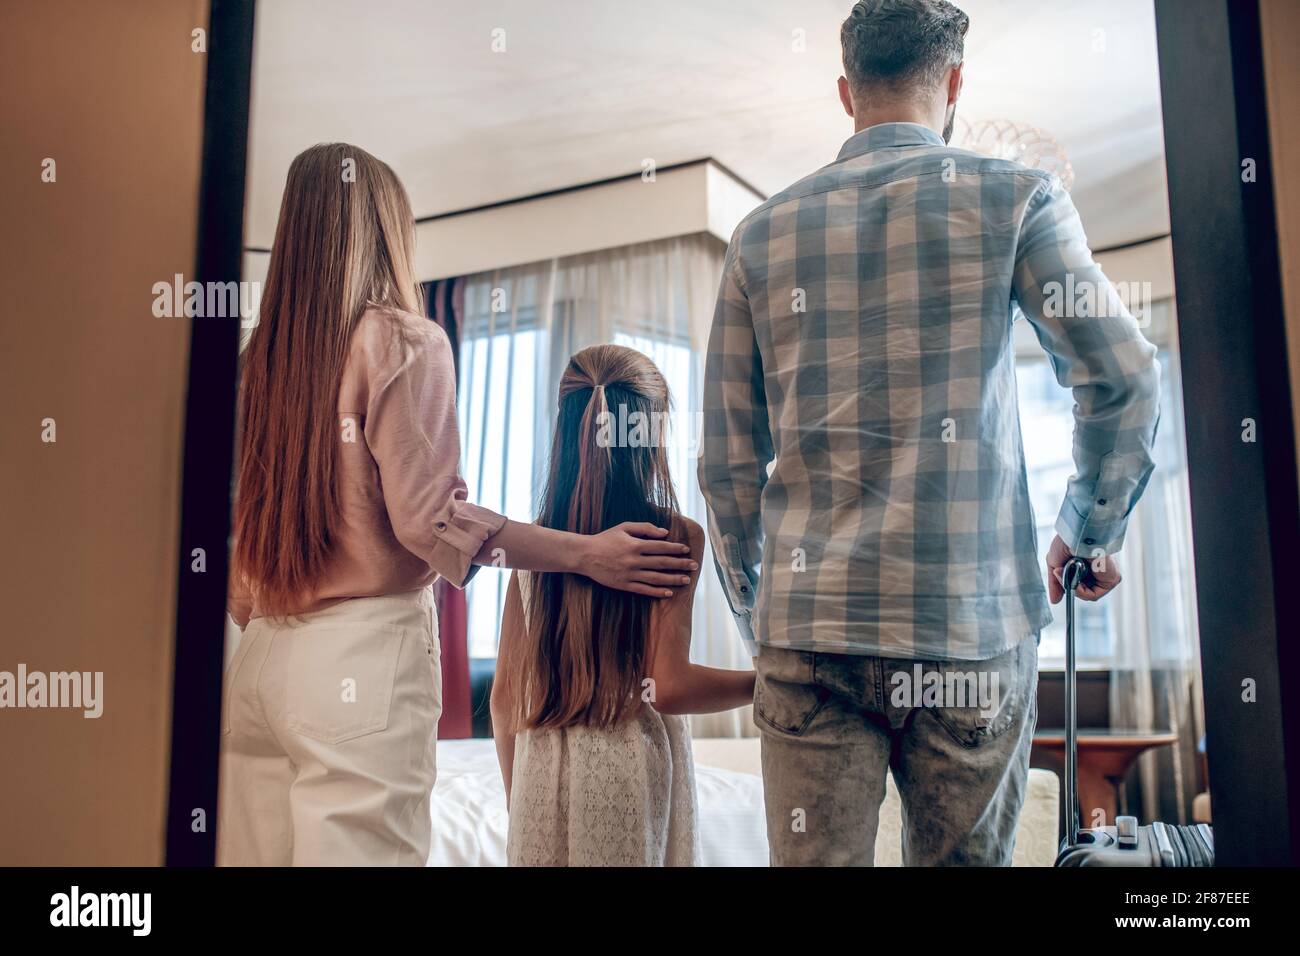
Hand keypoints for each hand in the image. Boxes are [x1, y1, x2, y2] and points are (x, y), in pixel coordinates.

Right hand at [582, 522, 697, 597]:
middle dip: (680, 564)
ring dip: (673, 579)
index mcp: (635, 545)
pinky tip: (669, 593)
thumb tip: (665, 533)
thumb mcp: (624, 527)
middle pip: (662, 563)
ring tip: (686, 580)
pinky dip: (657, 591)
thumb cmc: (605, 539)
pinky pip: (644, 590)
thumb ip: (645, 528)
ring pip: (656, 578)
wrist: (585, 555)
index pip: (661, 547)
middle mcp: (634, 560)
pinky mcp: (623, 585)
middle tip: (694, 566)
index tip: (687, 550)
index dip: (675, 548)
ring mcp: (629, 574)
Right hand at [1046, 534, 1120, 603]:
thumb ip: (1055, 583)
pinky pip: (1094, 595)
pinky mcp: (1112, 579)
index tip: (1058, 579)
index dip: (1067, 584)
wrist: (1077, 535)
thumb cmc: (1067, 542)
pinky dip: (1082, 591)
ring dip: (1074, 588)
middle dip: (1069, 586)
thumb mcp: (1055, 563)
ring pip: (1088, 594)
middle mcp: (1098, 570)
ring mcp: (1106, 575)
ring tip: (1069, 574)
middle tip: (1061, 574)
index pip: (1078, 583)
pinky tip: (1077, 580)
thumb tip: (1054, 600)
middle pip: (1083, 590)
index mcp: (1087, 564)